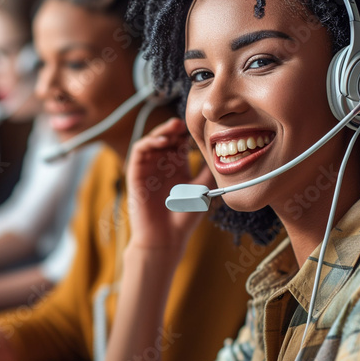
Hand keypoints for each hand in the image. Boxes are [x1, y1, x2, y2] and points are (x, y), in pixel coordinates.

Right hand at [125, 118, 214, 263]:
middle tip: (185, 123)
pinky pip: (139, 150)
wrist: (164, 237)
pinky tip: (163, 141)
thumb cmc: (183, 218)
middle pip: (166, 137)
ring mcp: (148, 168)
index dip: (187, 133)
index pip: (180, 142)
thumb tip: (223, 152)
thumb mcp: (202, 190)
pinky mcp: (136, 173)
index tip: (198, 128)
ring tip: (175, 127)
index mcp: (177, 167)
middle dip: (175, 128)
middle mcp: (162, 165)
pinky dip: (150, 142)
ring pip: (152, 140)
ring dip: (162, 131)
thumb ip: (209, 171)